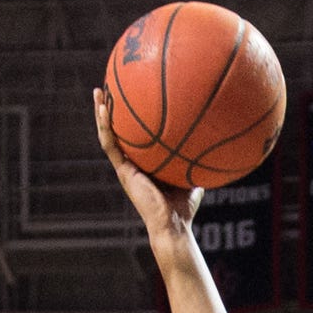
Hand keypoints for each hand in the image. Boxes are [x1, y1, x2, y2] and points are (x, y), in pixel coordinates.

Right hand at [94, 88, 203, 233]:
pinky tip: (104, 109)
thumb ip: (197, 157)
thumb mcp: (192, 175)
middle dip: (111, 110)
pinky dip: (106, 126)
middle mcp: (131, 163)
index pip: (134, 136)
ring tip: (97, 92)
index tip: (130, 97)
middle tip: (108, 87)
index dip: (130, 118)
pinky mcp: (123, 171)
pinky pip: (110, 144)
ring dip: (101, 113)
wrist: (173, 225)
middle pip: (118, 131)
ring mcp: (125, 167)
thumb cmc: (184, 207)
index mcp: (144, 164)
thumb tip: (214, 136)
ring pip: (108, 134)